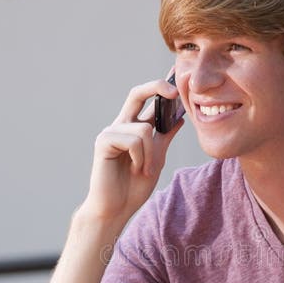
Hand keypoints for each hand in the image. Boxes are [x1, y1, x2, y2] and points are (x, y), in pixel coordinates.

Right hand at [82, 76, 183, 223]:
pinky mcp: (103, 142)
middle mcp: (121, 125)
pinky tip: (136, 169)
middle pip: (137, 93)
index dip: (161, 85)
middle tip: (174, 92)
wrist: (116, 208)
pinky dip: (141, 157)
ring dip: (152, 154)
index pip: (147, 99)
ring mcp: (110, 132)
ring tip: (146, 170)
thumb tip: (180, 118)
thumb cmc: (133, 187)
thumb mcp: (156, 159)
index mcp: (133, 127)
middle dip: (157, 86)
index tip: (177, 74)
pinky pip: (134, 140)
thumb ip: (164, 138)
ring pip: (144, 128)